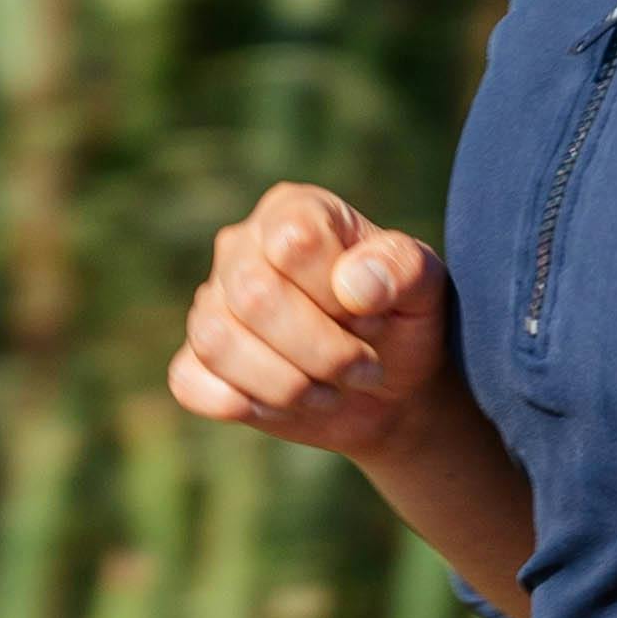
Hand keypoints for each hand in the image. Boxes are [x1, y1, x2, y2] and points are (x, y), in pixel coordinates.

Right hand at [164, 180, 460, 462]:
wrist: (387, 388)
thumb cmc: (402, 321)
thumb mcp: (425, 286)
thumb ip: (402, 267)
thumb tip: (353, 283)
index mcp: (293, 210)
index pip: (294, 241)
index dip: (336, 294)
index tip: (374, 317)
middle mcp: (241, 247)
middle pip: (253, 295)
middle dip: (321, 350)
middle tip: (364, 369)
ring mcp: (211, 303)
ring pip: (217, 341)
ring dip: (287, 385)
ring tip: (329, 391)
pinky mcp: (197, 360)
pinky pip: (191, 381)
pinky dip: (241, 404)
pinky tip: (283, 406)